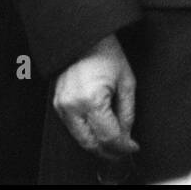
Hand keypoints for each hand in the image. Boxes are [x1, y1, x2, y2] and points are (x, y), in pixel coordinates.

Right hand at [53, 34, 138, 160]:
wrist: (86, 39)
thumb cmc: (108, 54)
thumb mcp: (126, 82)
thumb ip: (127, 112)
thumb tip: (127, 135)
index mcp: (91, 100)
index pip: (108, 136)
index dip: (122, 146)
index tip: (133, 147)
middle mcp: (72, 106)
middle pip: (91, 143)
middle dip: (109, 150)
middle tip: (124, 149)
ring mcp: (61, 106)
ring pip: (80, 138)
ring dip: (97, 144)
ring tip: (115, 143)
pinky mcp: (57, 104)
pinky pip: (72, 128)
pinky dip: (87, 133)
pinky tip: (100, 130)